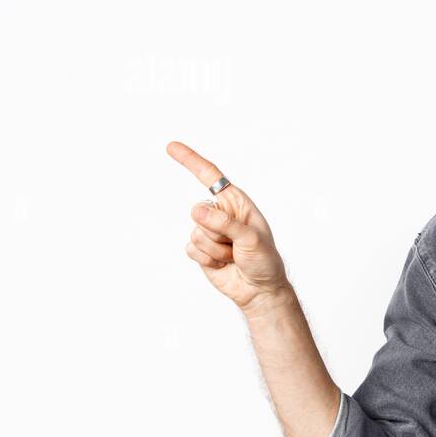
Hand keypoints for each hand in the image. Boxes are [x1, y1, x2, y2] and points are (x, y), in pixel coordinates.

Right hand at [167, 141, 290, 314]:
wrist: (259, 290)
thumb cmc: (264, 260)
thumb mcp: (251, 239)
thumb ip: (225, 223)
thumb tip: (196, 209)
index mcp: (237, 204)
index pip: (211, 177)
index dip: (191, 161)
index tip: (171, 146)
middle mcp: (220, 214)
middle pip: (199, 212)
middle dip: (217, 232)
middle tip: (238, 245)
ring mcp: (209, 232)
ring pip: (195, 233)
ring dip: (216, 250)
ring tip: (233, 256)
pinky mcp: (200, 249)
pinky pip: (191, 249)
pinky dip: (207, 260)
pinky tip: (223, 264)